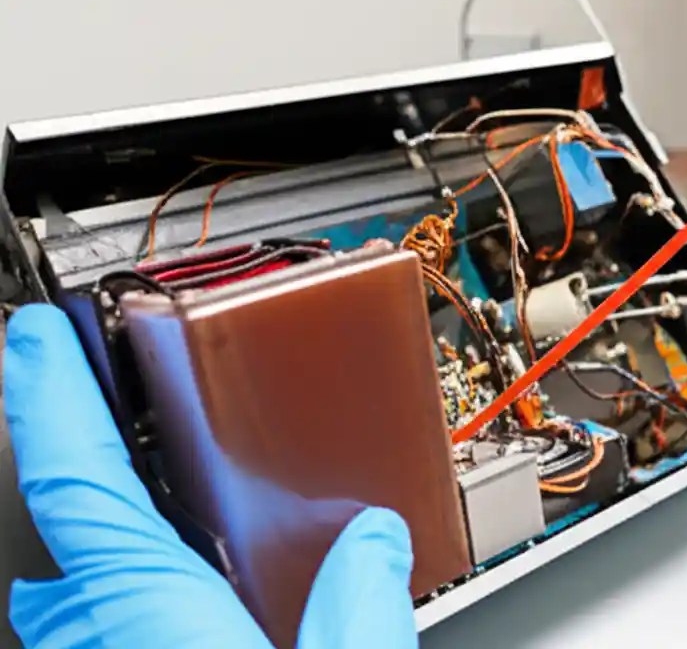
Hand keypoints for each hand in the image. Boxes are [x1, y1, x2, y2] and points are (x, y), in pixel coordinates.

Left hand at [4, 304, 416, 647]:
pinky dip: (135, 603)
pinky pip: (102, 629)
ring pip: (84, 587)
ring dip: (123, 549)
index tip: (39, 337)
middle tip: (132, 426)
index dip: (52, 393)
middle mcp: (97, 633)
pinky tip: (199, 616)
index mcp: (145, 606)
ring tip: (183, 535)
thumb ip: (362, 599)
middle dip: (100, 471)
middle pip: (74, 525)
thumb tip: (377, 539)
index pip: (73, 473)